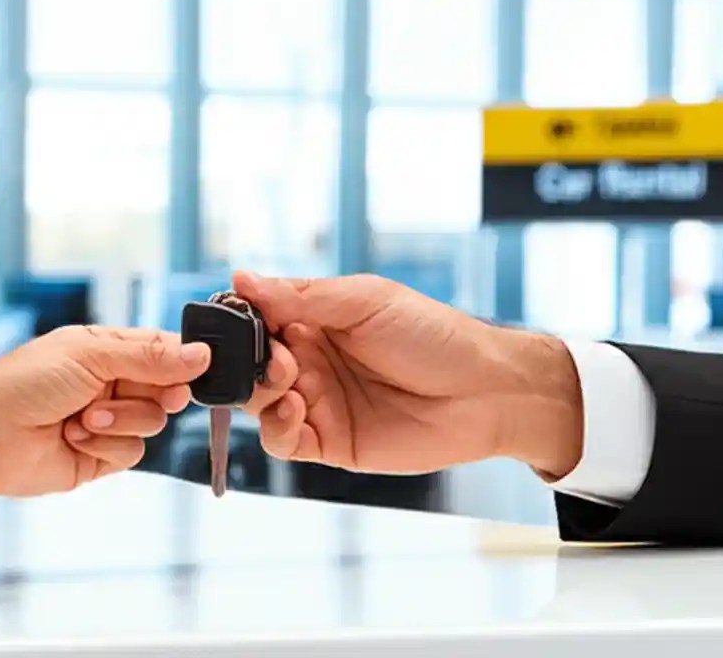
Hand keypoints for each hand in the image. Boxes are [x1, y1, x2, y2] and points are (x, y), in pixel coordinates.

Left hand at [0, 326, 209, 514]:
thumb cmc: (25, 382)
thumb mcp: (91, 355)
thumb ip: (150, 357)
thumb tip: (202, 355)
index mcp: (104, 349)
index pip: (160, 349)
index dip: (181, 359)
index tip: (198, 367)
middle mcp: (109, 383)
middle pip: (165, 388)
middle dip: (160, 393)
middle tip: (164, 395)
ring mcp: (106, 421)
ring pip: (152, 423)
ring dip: (121, 421)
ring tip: (84, 418)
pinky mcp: (99, 457)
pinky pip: (132, 453)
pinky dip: (106, 446)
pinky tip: (74, 438)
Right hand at [233, 271, 584, 478]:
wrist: (486, 391)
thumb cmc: (435, 335)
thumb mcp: (367, 301)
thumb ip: (303, 295)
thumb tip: (242, 279)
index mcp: (315, 320)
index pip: (258, 319)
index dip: (242, 321)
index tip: (236, 318)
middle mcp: (310, 361)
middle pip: (251, 365)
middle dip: (251, 361)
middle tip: (280, 357)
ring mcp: (318, 403)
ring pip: (259, 404)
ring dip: (261, 392)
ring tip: (290, 381)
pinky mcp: (330, 443)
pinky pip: (282, 442)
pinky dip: (275, 428)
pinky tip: (294, 410)